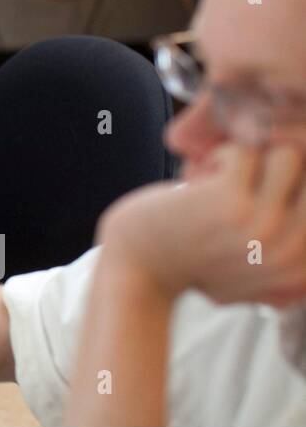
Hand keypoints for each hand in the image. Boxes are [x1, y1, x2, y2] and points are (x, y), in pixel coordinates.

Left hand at [97, 143, 305, 306]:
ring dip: (253, 157)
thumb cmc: (193, 264)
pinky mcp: (230, 200)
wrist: (138, 270)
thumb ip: (290, 255)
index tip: (260, 193)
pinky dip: (222, 154)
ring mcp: (263, 224)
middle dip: (277, 166)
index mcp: (304, 268)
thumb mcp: (254, 277)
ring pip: (289, 153)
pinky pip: (246, 149)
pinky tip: (200, 178)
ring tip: (223, 178)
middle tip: (241, 181)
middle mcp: (293, 249)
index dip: (296, 184)